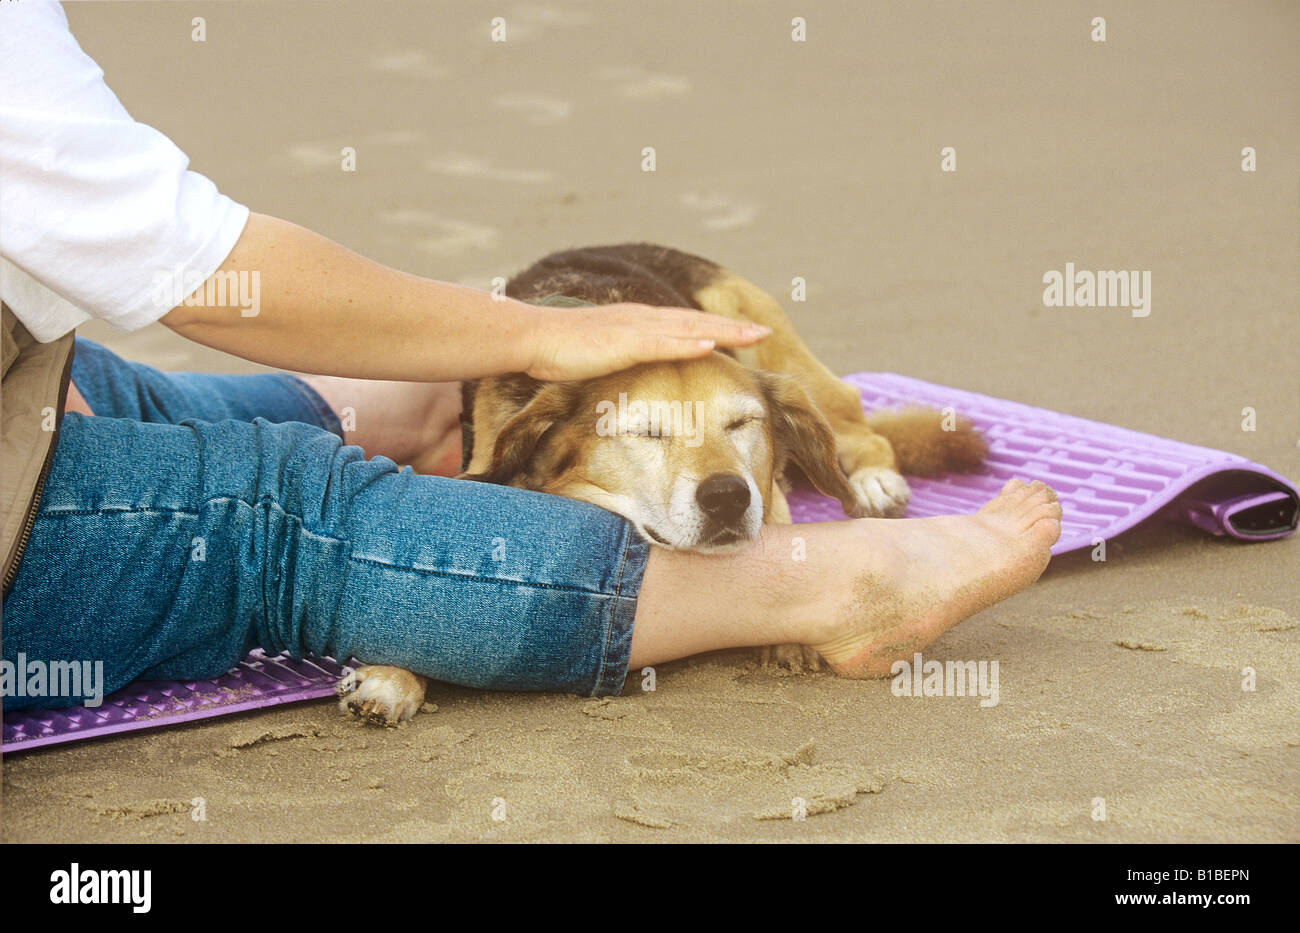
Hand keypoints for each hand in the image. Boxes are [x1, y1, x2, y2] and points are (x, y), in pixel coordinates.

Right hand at [523, 303, 769, 380]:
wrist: (531, 338)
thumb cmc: (558, 351)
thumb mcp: (599, 353)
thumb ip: (620, 358)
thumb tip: (632, 372)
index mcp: (637, 321)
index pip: (685, 323)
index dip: (716, 327)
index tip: (743, 333)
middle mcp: (641, 319)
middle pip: (696, 322)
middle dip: (731, 327)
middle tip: (764, 333)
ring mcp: (634, 328)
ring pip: (688, 328)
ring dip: (723, 331)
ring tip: (753, 336)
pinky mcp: (623, 341)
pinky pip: (663, 343)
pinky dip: (689, 343)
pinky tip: (712, 344)